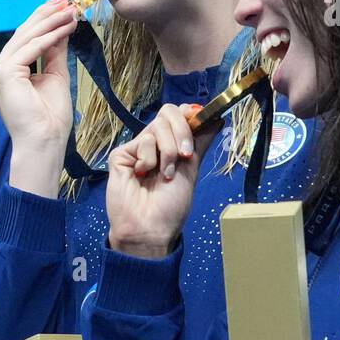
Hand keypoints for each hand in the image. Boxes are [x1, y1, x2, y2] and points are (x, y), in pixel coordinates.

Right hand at [0, 0, 79, 197]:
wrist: (44, 142)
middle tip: (66, 1)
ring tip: (71, 11)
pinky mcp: (3, 73)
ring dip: (51, 22)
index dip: (41, 21)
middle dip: (45, 16)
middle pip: (22, 35)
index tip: (61, 7)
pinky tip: (67, 27)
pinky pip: (30, 49)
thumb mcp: (54, 76)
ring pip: (26, 39)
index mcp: (3, 75)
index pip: (22, 41)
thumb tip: (61, 27)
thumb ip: (54, 52)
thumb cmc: (49, 119)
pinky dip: (50, 36)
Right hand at [105, 103, 218, 258]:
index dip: (190, 115)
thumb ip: (200, 142)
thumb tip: (217, 118)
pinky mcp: (122, 154)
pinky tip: (143, 175)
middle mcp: (155, 144)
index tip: (200, 122)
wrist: (150, 226)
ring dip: (169, 151)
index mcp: (173, 146)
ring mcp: (138, 148)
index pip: (180, 115)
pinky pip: (144, 141)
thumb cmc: (171, 206)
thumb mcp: (191, 169)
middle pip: (169, 113)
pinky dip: (149, 159)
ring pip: (158, 125)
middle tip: (185, 155)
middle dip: (182, 131)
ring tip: (164, 174)